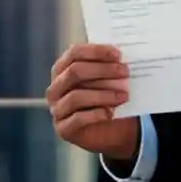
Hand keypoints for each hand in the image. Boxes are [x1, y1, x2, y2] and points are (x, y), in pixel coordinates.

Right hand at [46, 44, 138, 161]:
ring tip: (124, 95)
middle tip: (125, 72)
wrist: (109, 130)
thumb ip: (109, 65)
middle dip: (103, 70)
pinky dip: (97, 114)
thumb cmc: (106, 97)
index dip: (96, 51)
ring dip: (103, 94)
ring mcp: (57, 109)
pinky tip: (111, 113)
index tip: (118, 55)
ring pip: (76, 96)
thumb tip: (118, 56)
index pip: (74, 53)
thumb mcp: (107, 78)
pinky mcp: (63, 129)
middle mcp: (55, 88)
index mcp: (62, 69)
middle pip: (75, 72)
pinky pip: (78, 119)